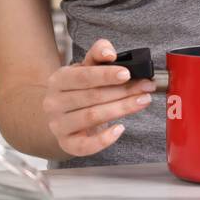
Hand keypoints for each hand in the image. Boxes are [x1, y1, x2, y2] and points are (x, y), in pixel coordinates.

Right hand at [42, 38, 156, 157]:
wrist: (63, 114)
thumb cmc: (79, 89)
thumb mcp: (87, 67)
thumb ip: (99, 53)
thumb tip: (110, 53)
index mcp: (58, 80)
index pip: (82, 76)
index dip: (106, 75)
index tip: (127, 73)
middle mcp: (54, 103)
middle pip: (92, 97)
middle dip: (123, 91)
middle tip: (145, 87)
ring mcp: (58, 125)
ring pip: (92, 117)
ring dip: (122, 109)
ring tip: (142, 101)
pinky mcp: (67, 144)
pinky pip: (85, 146)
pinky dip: (104, 139)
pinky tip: (120, 128)